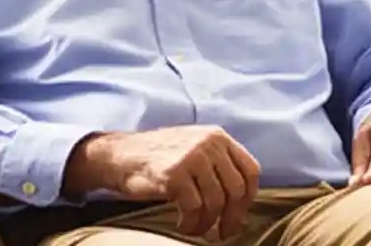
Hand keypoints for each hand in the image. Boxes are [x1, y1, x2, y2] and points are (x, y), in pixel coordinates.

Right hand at [63, 126, 259, 240]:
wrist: (119, 155)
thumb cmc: (158, 158)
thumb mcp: (194, 148)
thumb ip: (218, 164)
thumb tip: (241, 203)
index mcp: (218, 136)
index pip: (251, 170)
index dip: (248, 198)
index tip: (238, 215)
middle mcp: (208, 143)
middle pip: (236, 189)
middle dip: (232, 217)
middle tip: (222, 233)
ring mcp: (191, 157)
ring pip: (216, 202)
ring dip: (207, 224)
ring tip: (197, 230)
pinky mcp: (174, 174)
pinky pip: (194, 209)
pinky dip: (191, 223)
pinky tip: (183, 225)